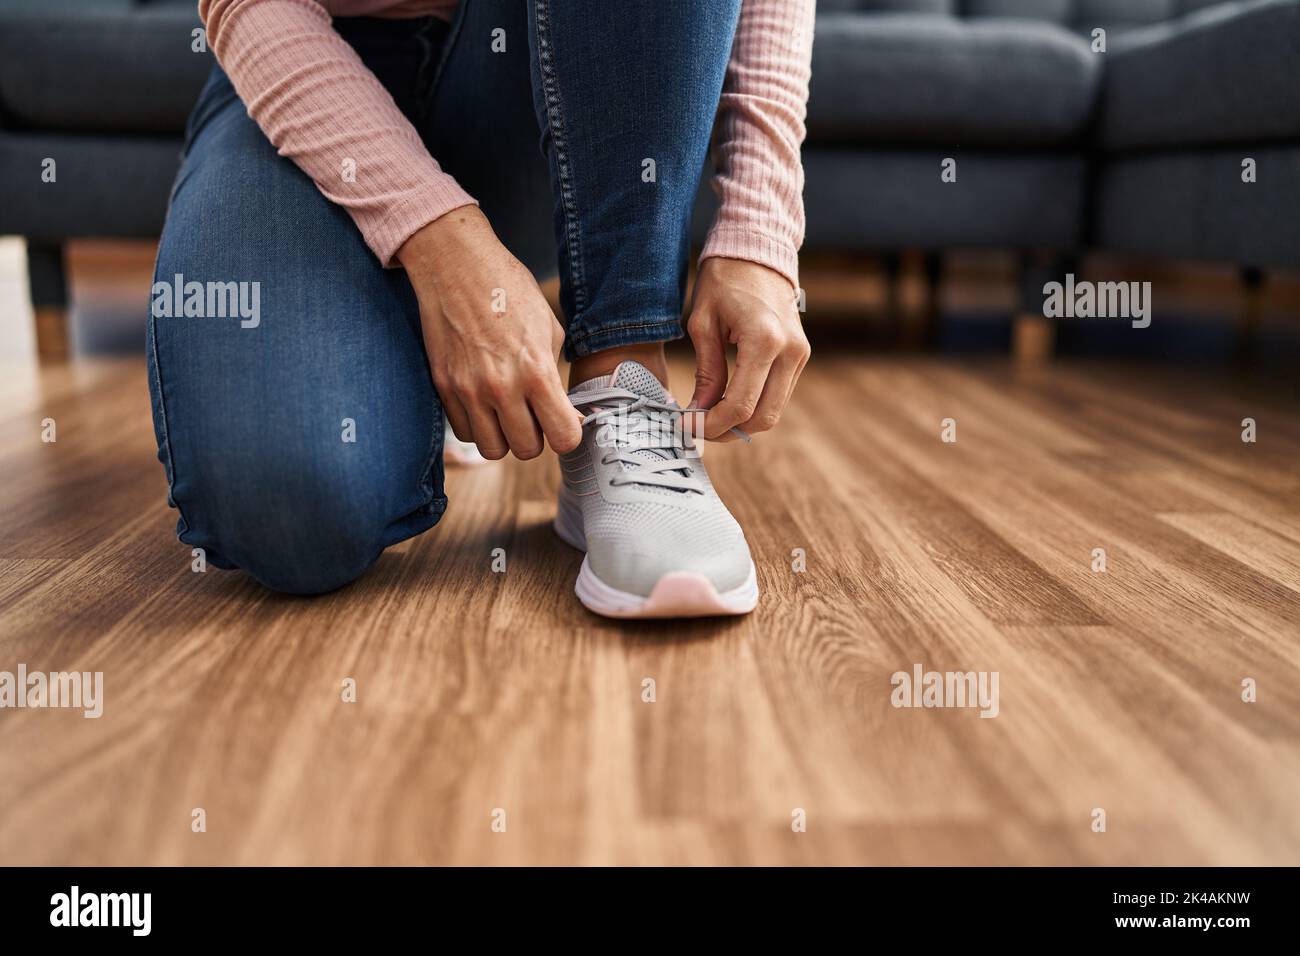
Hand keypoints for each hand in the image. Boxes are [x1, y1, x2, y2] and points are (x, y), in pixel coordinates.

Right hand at [398, 207, 580, 459]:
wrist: (455, 266)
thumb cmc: (510, 292)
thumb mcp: (549, 329)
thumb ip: (557, 377)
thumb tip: (568, 415)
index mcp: (536, 372)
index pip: (563, 437)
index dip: (567, 433)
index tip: (564, 421)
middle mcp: (501, 388)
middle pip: (527, 450)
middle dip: (536, 436)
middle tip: (534, 413)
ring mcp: (468, 390)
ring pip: (493, 450)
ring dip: (505, 437)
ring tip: (508, 411)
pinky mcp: (443, 387)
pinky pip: (464, 432)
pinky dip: (478, 425)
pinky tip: (484, 401)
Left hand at [686, 257, 810, 439]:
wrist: (757, 251)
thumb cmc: (724, 280)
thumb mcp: (703, 324)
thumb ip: (706, 373)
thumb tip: (700, 412)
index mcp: (764, 341)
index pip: (741, 405)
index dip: (712, 425)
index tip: (687, 427)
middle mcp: (790, 351)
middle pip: (763, 417)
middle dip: (728, 430)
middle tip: (697, 428)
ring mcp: (800, 354)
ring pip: (773, 411)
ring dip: (741, 422)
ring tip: (708, 416)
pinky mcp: (800, 355)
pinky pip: (778, 395)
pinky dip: (753, 406)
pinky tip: (726, 401)